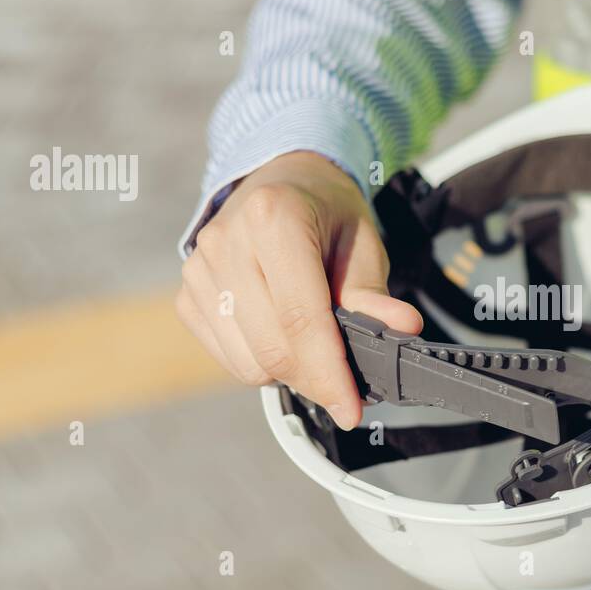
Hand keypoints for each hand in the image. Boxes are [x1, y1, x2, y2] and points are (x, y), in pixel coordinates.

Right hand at [176, 151, 421, 428]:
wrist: (281, 180)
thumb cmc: (326, 213)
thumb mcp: (362, 243)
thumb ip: (374, 293)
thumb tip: (402, 330)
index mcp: (274, 218)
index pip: (301, 317)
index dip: (328, 372)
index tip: (351, 408)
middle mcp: (226, 242)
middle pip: (272, 348)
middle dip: (314, 378)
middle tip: (344, 379)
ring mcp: (199, 270)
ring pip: (247, 362)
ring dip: (288, 372)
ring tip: (313, 344)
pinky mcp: (188, 295)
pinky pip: (227, 357)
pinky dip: (260, 362)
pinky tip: (282, 335)